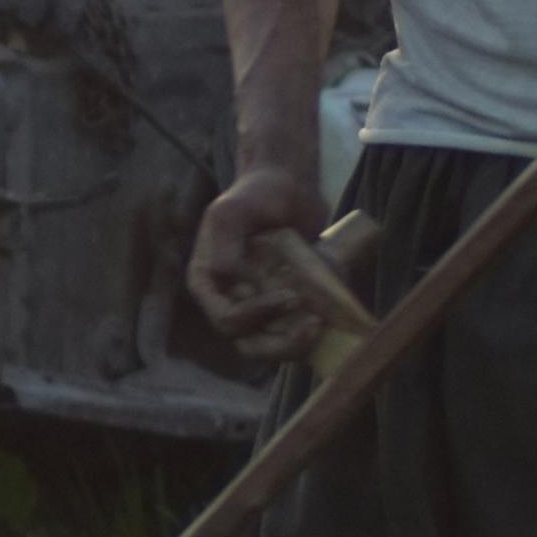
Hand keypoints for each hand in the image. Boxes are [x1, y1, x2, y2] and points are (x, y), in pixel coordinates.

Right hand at [187, 163, 328, 342]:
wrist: (290, 188)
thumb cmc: (257, 195)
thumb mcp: (232, 211)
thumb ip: (224, 242)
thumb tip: (231, 280)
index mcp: (208, 284)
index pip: (225, 318)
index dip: (255, 317)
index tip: (290, 296)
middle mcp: (228, 301)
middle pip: (247, 343)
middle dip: (280, 343)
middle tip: (313, 324)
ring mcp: (256, 308)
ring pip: (268, 348)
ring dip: (294, 346)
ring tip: (320, 326)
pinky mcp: (282, 309)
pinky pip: (290, 336)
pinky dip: (307, 337)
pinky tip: (328, 324)